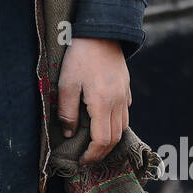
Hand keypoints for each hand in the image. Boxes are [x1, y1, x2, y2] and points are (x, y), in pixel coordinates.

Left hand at [57, 38, 130, 164]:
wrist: (101, 32)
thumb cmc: (80, 57)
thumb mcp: (66, 83)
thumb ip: (67, 111)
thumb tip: (68, 134)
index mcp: (102, 104)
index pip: (102, 140)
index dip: (92, 155)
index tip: (81, 160)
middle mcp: (118, 103)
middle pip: (115, 138)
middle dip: (101, 152)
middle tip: (87, 157)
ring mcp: (124, 95)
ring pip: (122, 127)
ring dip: (110, 140)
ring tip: (94, 144)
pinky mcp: (126, 88)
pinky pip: (124, 113)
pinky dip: (115, 124)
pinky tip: (102, 122)